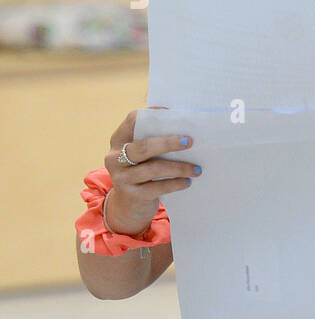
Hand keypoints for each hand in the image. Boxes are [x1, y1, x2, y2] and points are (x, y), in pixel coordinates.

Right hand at [103, 106, 197, 234]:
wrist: (129, 206)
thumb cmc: (142, 173)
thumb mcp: (143, 156)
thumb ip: (154, 141)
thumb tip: (184, 129)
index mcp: (118, 141)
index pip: (132, 121)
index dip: (152, 114)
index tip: (173, 112)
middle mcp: (115, 158)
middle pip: (144, 147)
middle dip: (168, 143)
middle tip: (190, 142)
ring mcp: (121, 177)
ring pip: (153, 169)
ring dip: (179, 168)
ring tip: (196, 169)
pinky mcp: (132, 195)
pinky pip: (157, 187)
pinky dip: (175, 184)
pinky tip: (187, 182)